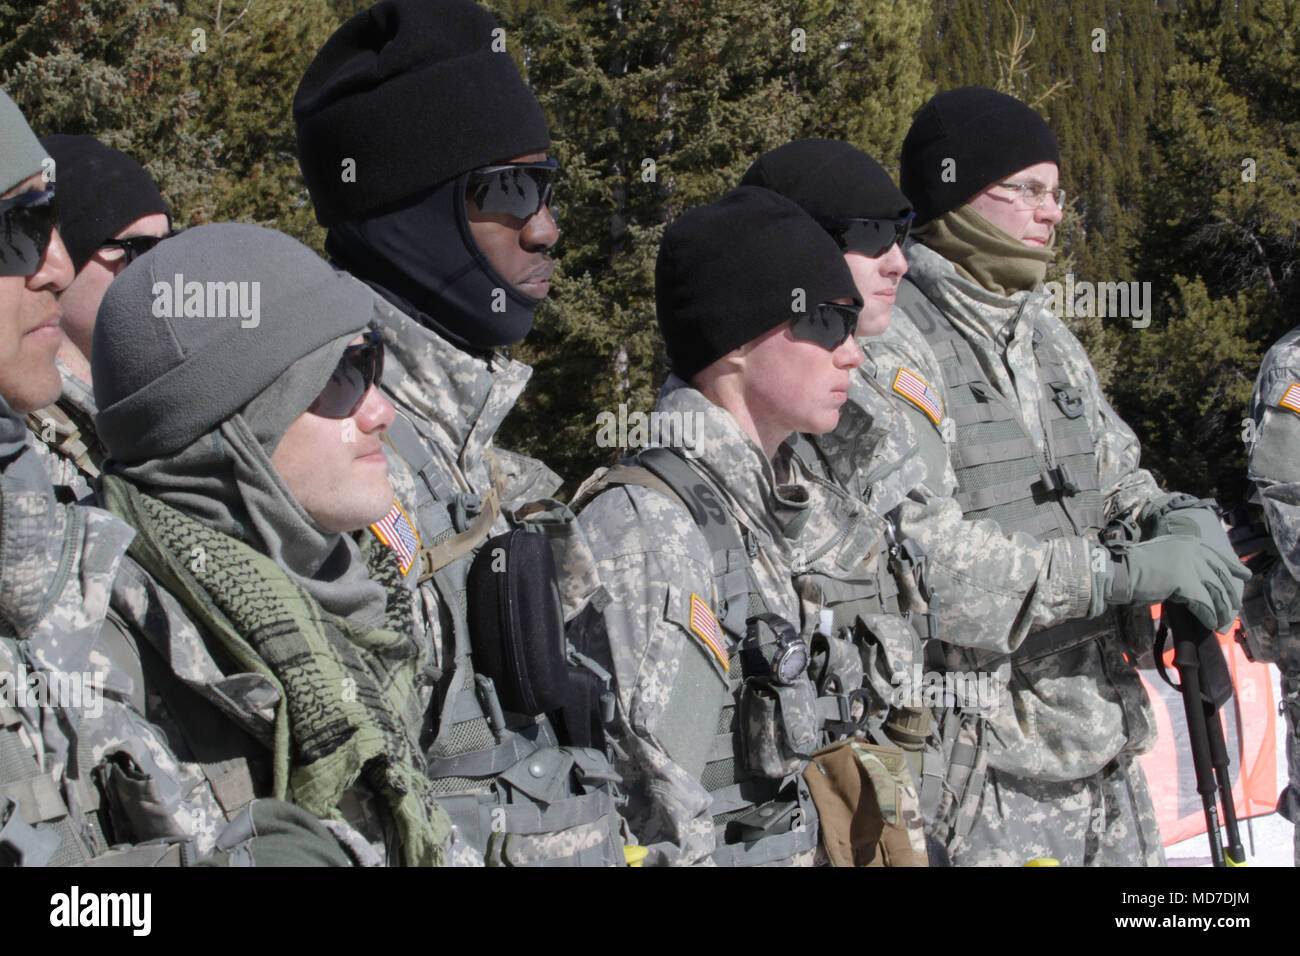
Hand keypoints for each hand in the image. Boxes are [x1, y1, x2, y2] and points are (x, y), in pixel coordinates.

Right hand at [1104, 534, 1249, 631]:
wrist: (1121, 571)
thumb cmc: (1137, 566)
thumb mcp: (1165, 555)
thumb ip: (1183, 561)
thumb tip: (1199, 579)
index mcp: (1188, 542)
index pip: (1218, 555)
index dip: (1233, 567)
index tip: (1245, 575)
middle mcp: (1193, 550)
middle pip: (1220, 575)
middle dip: (1229, 594)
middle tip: (1235, 608)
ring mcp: (1190, 565)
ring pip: (1215, 591)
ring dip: (1221, 610)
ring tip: (1223, 623)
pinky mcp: (1186, 582)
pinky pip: (1204, 603)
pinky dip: (1209, 616)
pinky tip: (1211, 624)